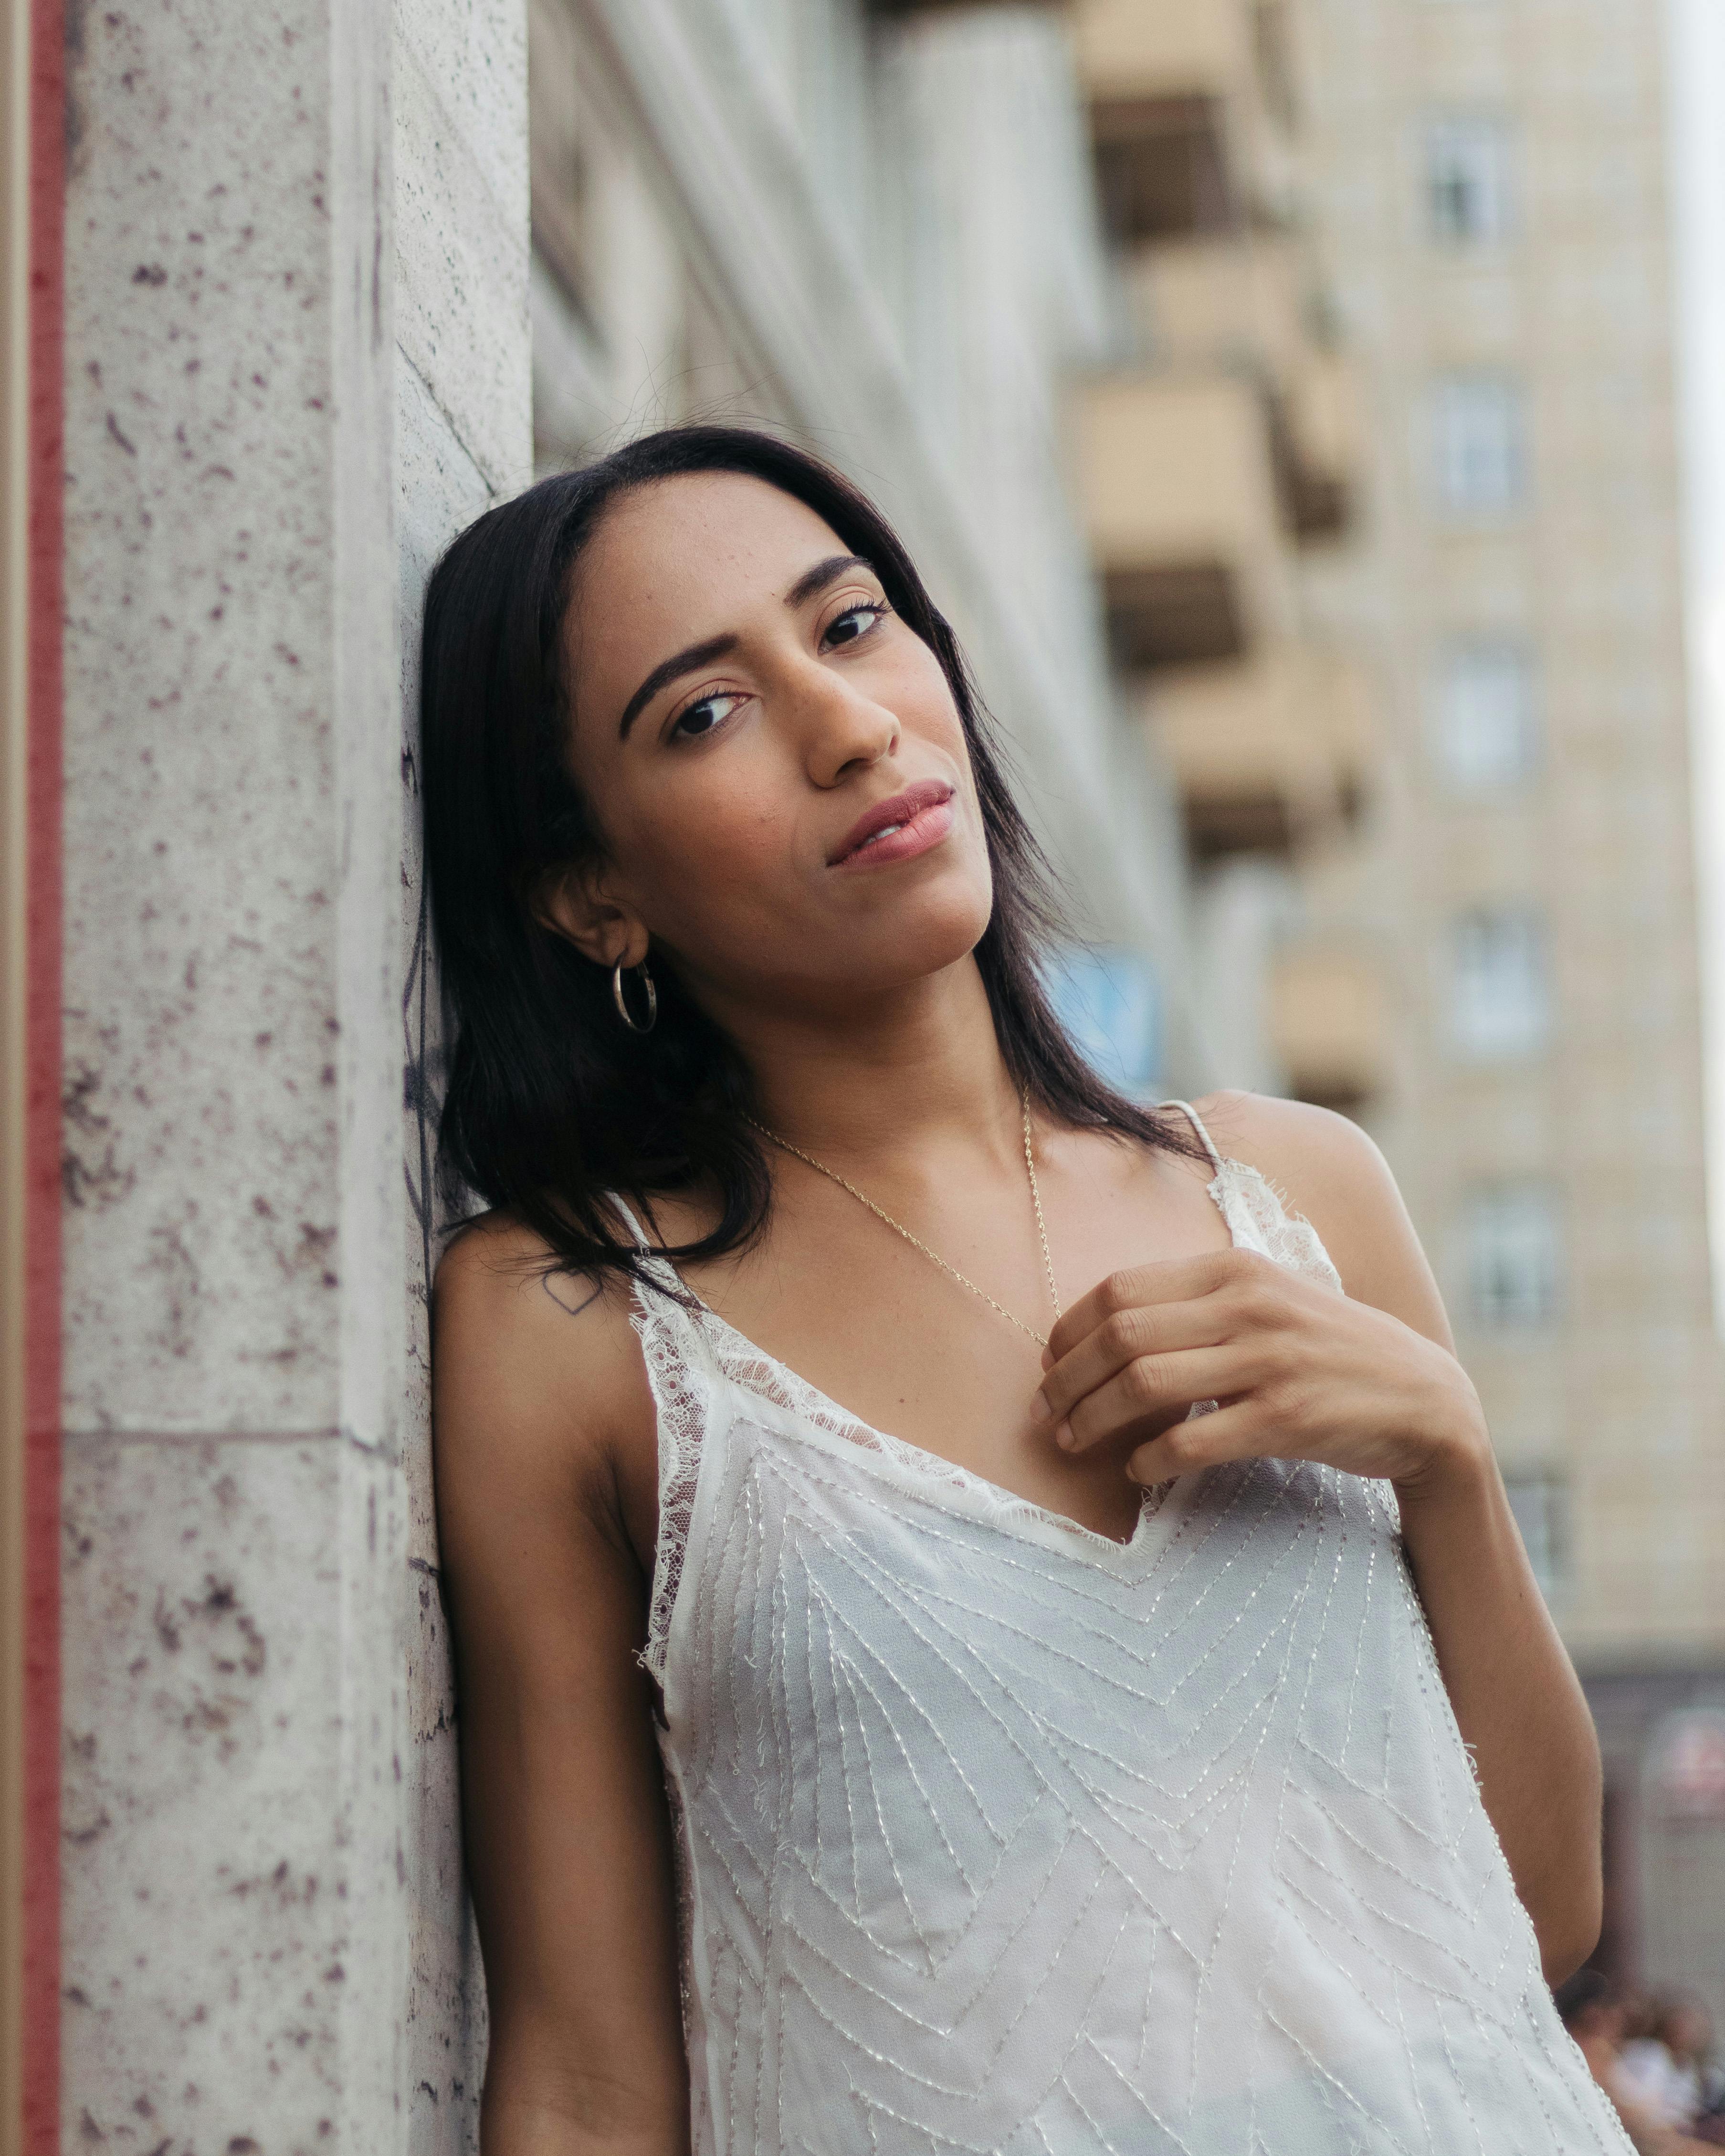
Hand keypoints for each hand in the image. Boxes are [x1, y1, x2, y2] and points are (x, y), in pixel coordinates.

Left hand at [1032, 1247, 1487, 1494]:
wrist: (1423, 1398)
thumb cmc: (1328, 1351)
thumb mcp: (1267, 1300)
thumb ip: (1197, 1304)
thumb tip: (1105, 1331)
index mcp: (1234, 1268)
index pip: (1119, 1290)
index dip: (1069, 1330)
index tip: (1049, 1363)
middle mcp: (1249, 1305)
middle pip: (1121, 1336)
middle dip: (1066, 1379)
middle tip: (1045, 1413)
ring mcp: (1270, 1360)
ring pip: (1144, 1386)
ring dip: (1093, 1419)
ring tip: (1073, 1442)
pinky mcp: (1287, 1417)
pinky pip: (1191, 1441)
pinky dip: (1148, 1459)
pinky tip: (1136, 1470)